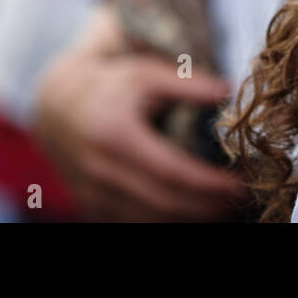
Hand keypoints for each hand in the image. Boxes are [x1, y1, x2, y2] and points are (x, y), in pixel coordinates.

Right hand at [33, 10, 249, 220]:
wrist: (57, 107)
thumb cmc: (110, 86)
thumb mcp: (146, 73)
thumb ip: (187, 84)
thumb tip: (229, 90)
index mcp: (115, 136)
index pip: (170, 171)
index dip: (208, 184)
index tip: (239, 185)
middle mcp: (101, 170)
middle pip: (163, 204)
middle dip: (206, 207)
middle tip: (240, 200)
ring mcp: (93, 194)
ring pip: (148, 221)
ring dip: (189, 219)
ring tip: (223, 209)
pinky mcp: (92, 207)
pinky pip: (132, 224)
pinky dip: (165, 223)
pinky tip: (193, 212)